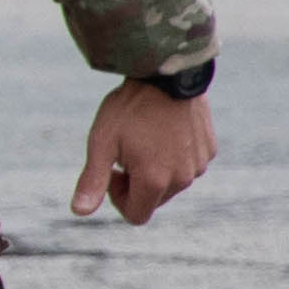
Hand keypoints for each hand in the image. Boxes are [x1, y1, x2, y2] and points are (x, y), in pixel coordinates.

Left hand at [73, 82, 216, 223]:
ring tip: (145, 138)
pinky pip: (188, 165)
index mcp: (154, 180)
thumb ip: (93, 180)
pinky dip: (174, 157)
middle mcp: (182, 178)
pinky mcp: (209, 150)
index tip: (113, 171)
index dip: (118, 198)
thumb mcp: (102, 142)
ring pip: (172, 183)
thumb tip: (78, 212)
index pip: (136, 215)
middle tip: (125, 153)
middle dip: (137, 184)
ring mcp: (199, 164)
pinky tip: (164, 131)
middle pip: (153, 200)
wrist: (167, 73)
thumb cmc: (129, 108)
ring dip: (156, 170)